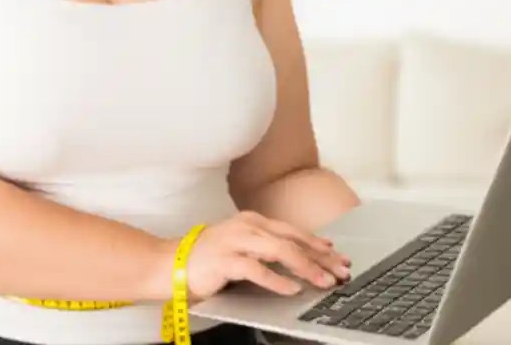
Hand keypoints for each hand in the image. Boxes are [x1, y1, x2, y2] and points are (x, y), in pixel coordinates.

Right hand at [144, 210, 351, 301]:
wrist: (170, 264)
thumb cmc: (207, 260)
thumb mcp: (243, 248)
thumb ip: (268, 249)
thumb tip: (302, 259)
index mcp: (253, 221)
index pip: (294, 232)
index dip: (319, 245)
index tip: (339, 257)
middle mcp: (247, 226)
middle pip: (293, 240)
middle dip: (321, 257)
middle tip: (341, 271)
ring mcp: (235, 241)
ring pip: (279, 250)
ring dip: (305, 267)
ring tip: (322, 280)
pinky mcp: (224, 259)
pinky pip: (256, 269)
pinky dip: (276, 279)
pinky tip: (291, 288)